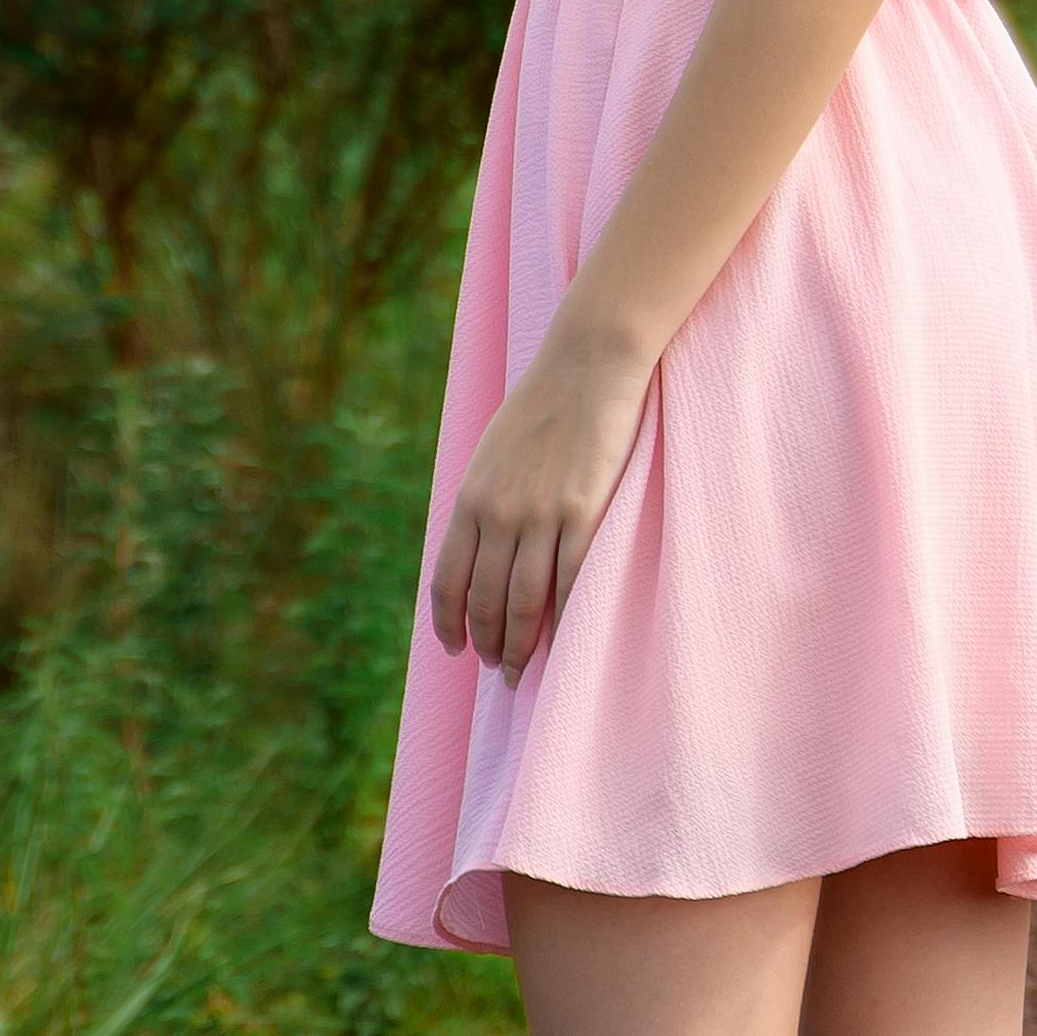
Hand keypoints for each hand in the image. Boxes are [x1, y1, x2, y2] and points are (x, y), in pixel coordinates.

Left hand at [427, 326, 650, 678]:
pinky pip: (571, 583)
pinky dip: (564, 622)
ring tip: (524, 670)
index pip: (448, 582)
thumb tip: (477, 551)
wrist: (587, 365)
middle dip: (490, 644)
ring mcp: (541, 515)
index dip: (449, 624)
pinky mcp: (584, 513)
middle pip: (486, 601)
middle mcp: (499, 514)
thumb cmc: (542, 406)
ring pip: (526, 603)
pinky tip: (564, 643)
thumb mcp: (491, 454)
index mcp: (469, 499)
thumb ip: (482, 503)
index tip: (457, 648)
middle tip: (499, 670)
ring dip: (522, 646)